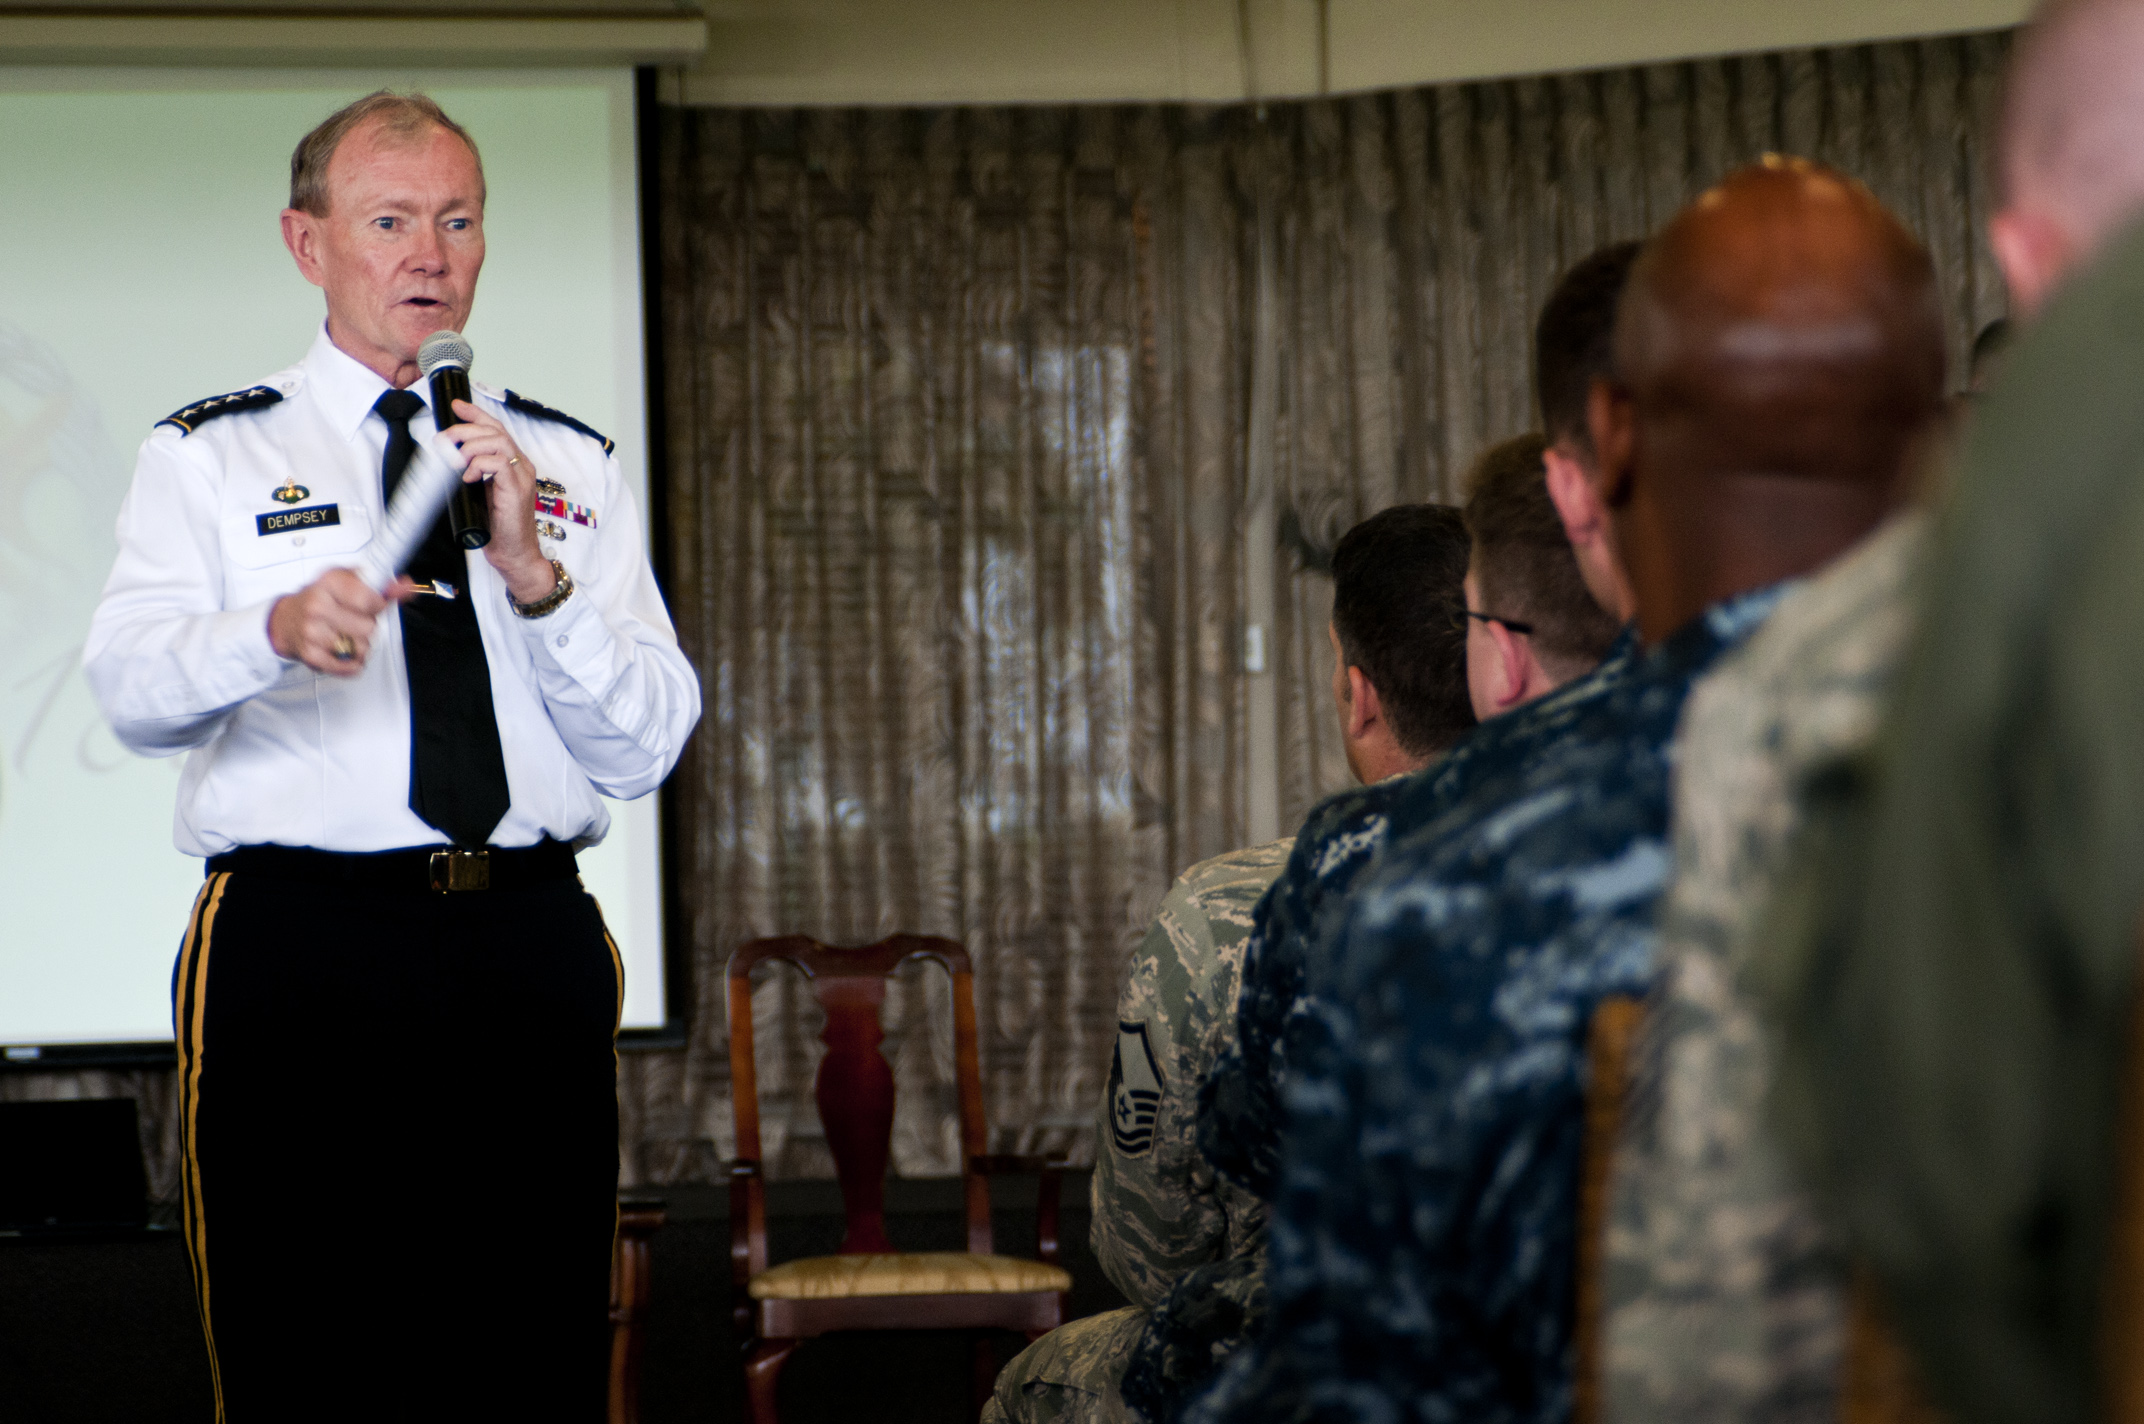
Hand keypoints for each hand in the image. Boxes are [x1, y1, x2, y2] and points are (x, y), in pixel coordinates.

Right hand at [268, 568, 416, 675]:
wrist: (285, 620)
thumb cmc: (321, 599)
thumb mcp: (347, 582)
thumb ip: (380, 585)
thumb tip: (406, 586)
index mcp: (329, 582)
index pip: (368, 599)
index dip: (378, 605)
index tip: (373, 605)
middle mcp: (318, 605)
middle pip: (369, 627)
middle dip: (368, 626)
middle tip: (353, 621)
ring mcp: (313, 631)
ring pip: (362, 648)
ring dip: (361, 646)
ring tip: (346, 636)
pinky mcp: (311, 655)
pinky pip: (349, 667)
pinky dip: (352, 663)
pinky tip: (343, 652)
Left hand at [444, 398, 557, 604]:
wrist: (513, 554)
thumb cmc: (498, 528)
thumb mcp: (480, 493)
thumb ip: (473, 473)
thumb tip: (449, 458)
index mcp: (514, 464)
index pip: (497, 429)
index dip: (476, 414)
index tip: (456, 406)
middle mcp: (522, 466)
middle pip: (495, 431)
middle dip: (466, 429)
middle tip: (445, 439)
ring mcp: (522, 477)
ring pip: (498, 442)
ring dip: (470, 446)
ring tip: (456, 460)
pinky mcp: (517, 490)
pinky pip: (499, 463)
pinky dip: (479, 465)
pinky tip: (468, 476)